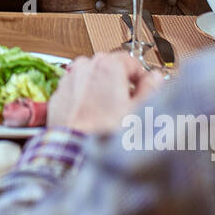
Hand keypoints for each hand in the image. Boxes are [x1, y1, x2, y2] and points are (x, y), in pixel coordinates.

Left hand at [46, 53, 165, 135]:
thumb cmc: (106, 133)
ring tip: (110, 112)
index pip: (132, 61)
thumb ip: (151, 89)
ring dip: (102, 89)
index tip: (145, 88)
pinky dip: (85, 98)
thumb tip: (155, 79)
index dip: (141, 77)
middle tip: (128, 103)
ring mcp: (69, 79)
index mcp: (108, 65)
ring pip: (92, 78)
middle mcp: (85, 66)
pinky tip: (93, 116)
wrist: (75, 153)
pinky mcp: (58, 95)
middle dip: (121, 83)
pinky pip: (77, 90)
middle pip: (111, 68)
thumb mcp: (139, 111)